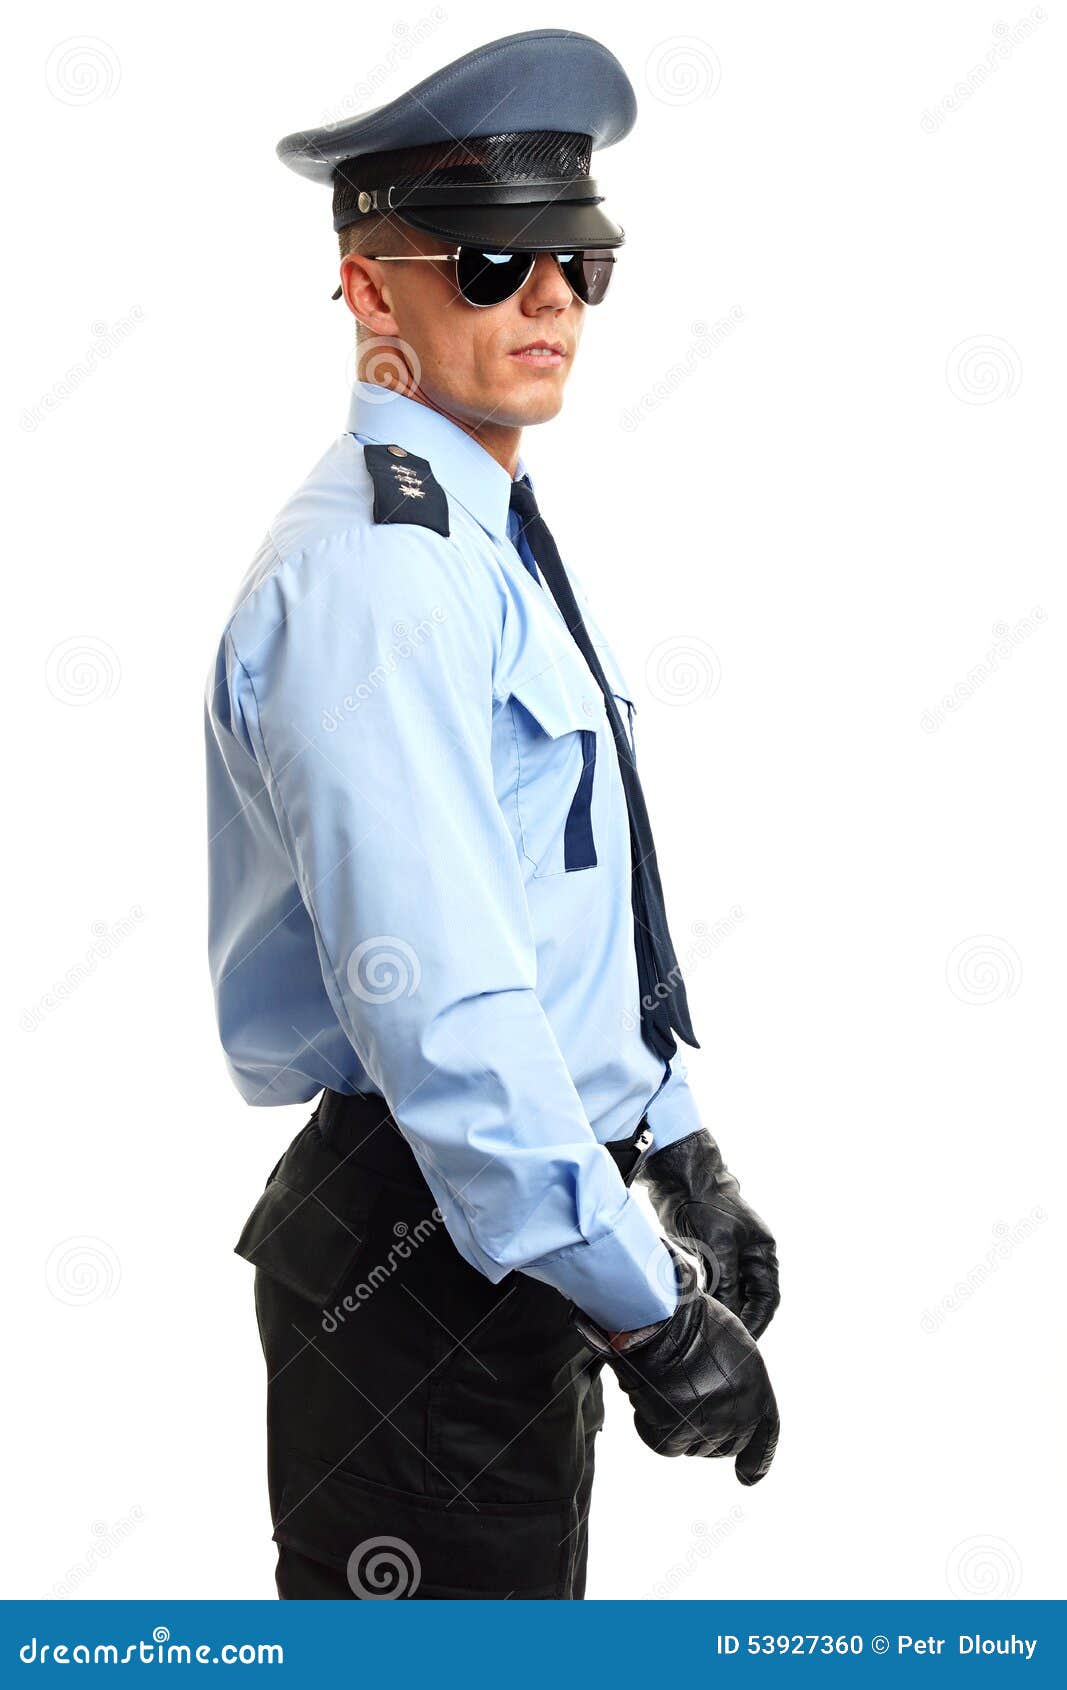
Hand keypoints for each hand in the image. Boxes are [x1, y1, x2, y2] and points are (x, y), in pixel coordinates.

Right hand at [572, 1247, 778, 1480]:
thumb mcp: (732, 1346)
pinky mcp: (676, 1436)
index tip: (749, 1479)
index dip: (758, 1459)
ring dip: (679, 1426)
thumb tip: (725, 1396)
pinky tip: (649, 1399)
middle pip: (725, 1446)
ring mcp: (708, 1429)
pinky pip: (665, 1444)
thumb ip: (736, 1378)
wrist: (661, 1319)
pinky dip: (652, 1426)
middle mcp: (739, 1416)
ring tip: (667, 1389)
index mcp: (758, 1391)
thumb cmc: (691, 1321)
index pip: (765, 1436)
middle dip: (707, 1434)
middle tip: (685, 1406)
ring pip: (693, 1446)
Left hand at [638, 1130, 779, 1337]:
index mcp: (762, 1251)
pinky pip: (715, 1286)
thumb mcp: (720, 1245)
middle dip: (742, 1320)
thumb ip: (726, 1281)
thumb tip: (729, 1314)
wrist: (680, 1179)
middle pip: (752, 1299)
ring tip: (715, 1332)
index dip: (758, 1320)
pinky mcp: (709, 1256)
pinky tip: (703, 1313)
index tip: (745, 1339)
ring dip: (725, 1311)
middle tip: (729, 1341)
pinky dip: (711, 1300)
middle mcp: (750, 1256)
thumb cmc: (706, 1204)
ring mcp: (729, 1256)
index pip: (767, 1297)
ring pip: (732, 1295)